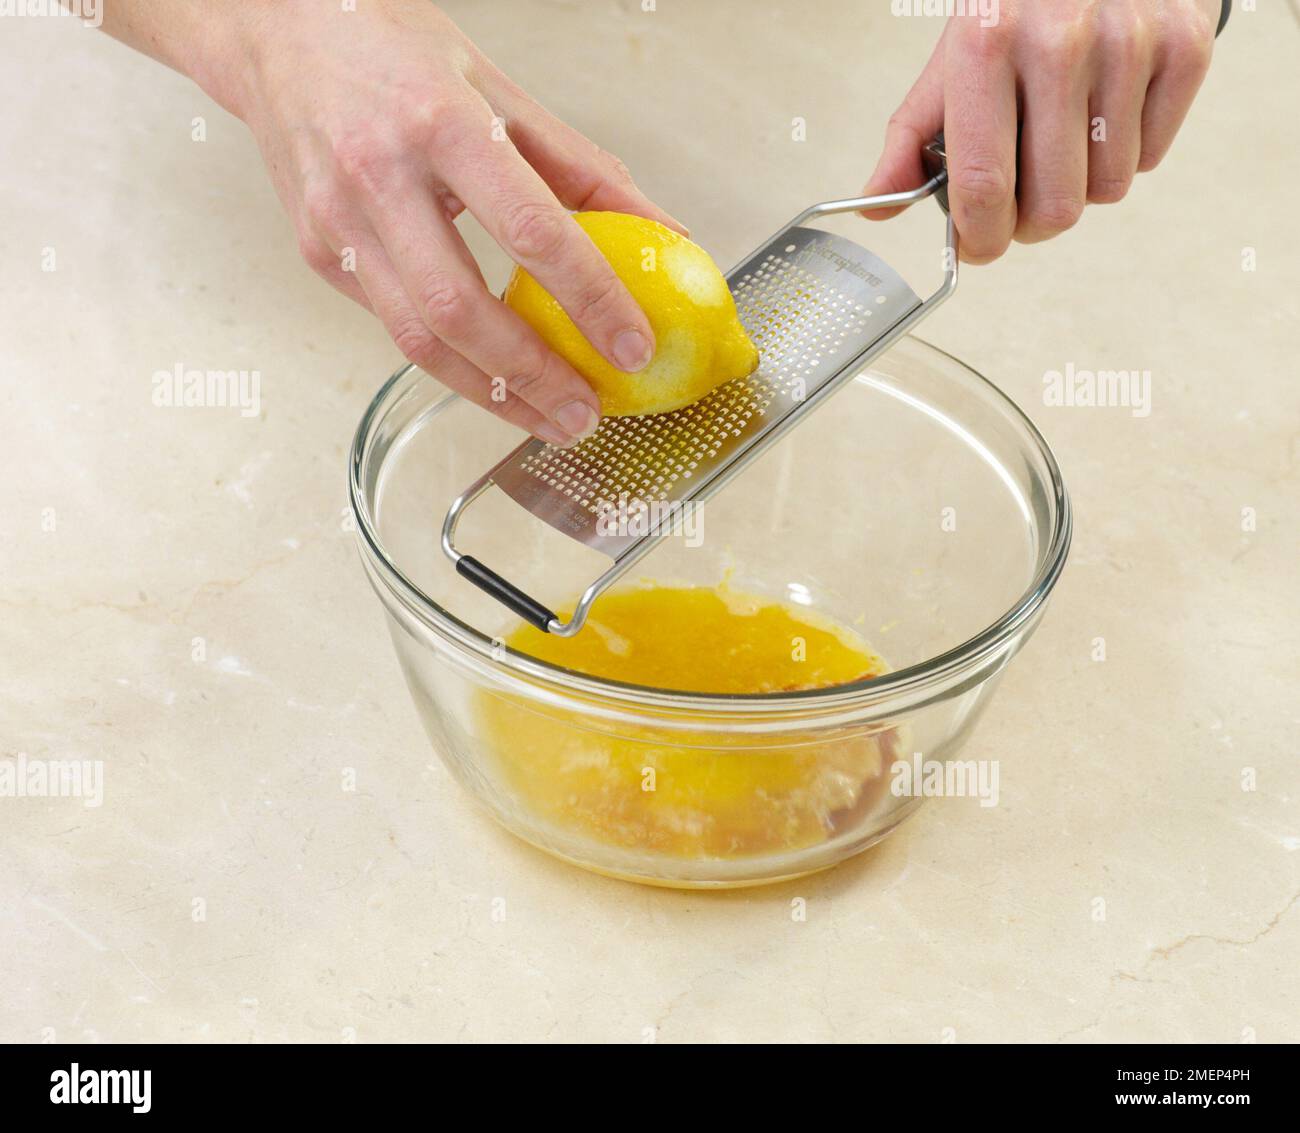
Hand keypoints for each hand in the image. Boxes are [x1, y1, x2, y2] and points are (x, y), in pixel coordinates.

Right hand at [220, 1, 685, 443]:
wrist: (280, 32)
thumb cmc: (394, 51)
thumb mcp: (501, 89)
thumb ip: (584, 170)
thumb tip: (664, 234)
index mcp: (440, 123)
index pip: (528, 228)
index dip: (588, 297)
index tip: (632, 345)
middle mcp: (378, 176)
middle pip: (460, 308)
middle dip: (533, 376)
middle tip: (587, 413)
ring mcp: (339, 224)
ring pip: (418, 340)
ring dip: (492, 395)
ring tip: (549, 419)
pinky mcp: (320, 255)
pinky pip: (395, 328)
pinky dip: (453, 366)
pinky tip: (496, 381)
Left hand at [862, 0, 1219, 262]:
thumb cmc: (1016, 3)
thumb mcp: (951, 56)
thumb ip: (910, 138)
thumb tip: (877, 205)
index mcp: (987, 42)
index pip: (984, 186)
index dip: (981, 238)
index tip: (978, 245)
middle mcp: (1061, 40)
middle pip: (1055, 207)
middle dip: (1032, 222)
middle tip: (1022, 199)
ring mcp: (1130, 40)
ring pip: (1108, 189)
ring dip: (1082, 184)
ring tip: (1065, 136)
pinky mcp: (1186, 43)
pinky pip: (1151, 156)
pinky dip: (1127, 151)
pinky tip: (1106, 108)